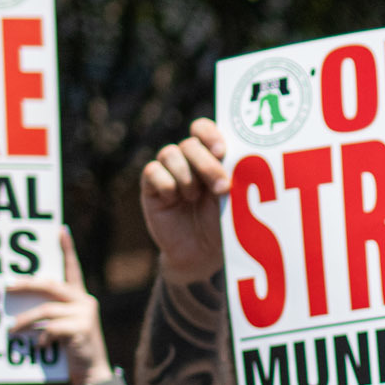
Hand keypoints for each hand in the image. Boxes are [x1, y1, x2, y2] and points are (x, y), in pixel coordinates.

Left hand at [7, 230, 110, 384]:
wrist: (92, 372)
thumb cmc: (71, 348)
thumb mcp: (62, 326)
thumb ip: (50, 312)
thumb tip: (22, 303)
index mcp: (80, 297)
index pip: (73, 268)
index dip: (67, 249)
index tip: (61, 230)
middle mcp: (84, 301)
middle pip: (50, 285)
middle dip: (26, 285)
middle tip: (7, 287)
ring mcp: (85, 314)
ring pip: (46, 310)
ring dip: (25, 321)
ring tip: (11, 330)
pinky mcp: (82, 329)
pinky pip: (52, 328)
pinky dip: (41, 337)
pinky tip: (40, 346)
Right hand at [140, 119, 232, 284]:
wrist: (202, 254)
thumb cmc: (223, 224)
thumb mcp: (233, 200)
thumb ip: (232, 177)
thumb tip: (233, 160)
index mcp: (210, 156)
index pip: (203, 129)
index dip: (209, 134)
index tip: (222, 151)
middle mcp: (188, 159)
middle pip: (190, 143)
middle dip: (207, 164)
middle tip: (221, 187)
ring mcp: (169, 172)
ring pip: (169, 153)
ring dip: (186, 176)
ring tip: (194, 198)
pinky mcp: (151, 187)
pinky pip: (153, 171)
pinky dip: (166, 184)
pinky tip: (174, 200)